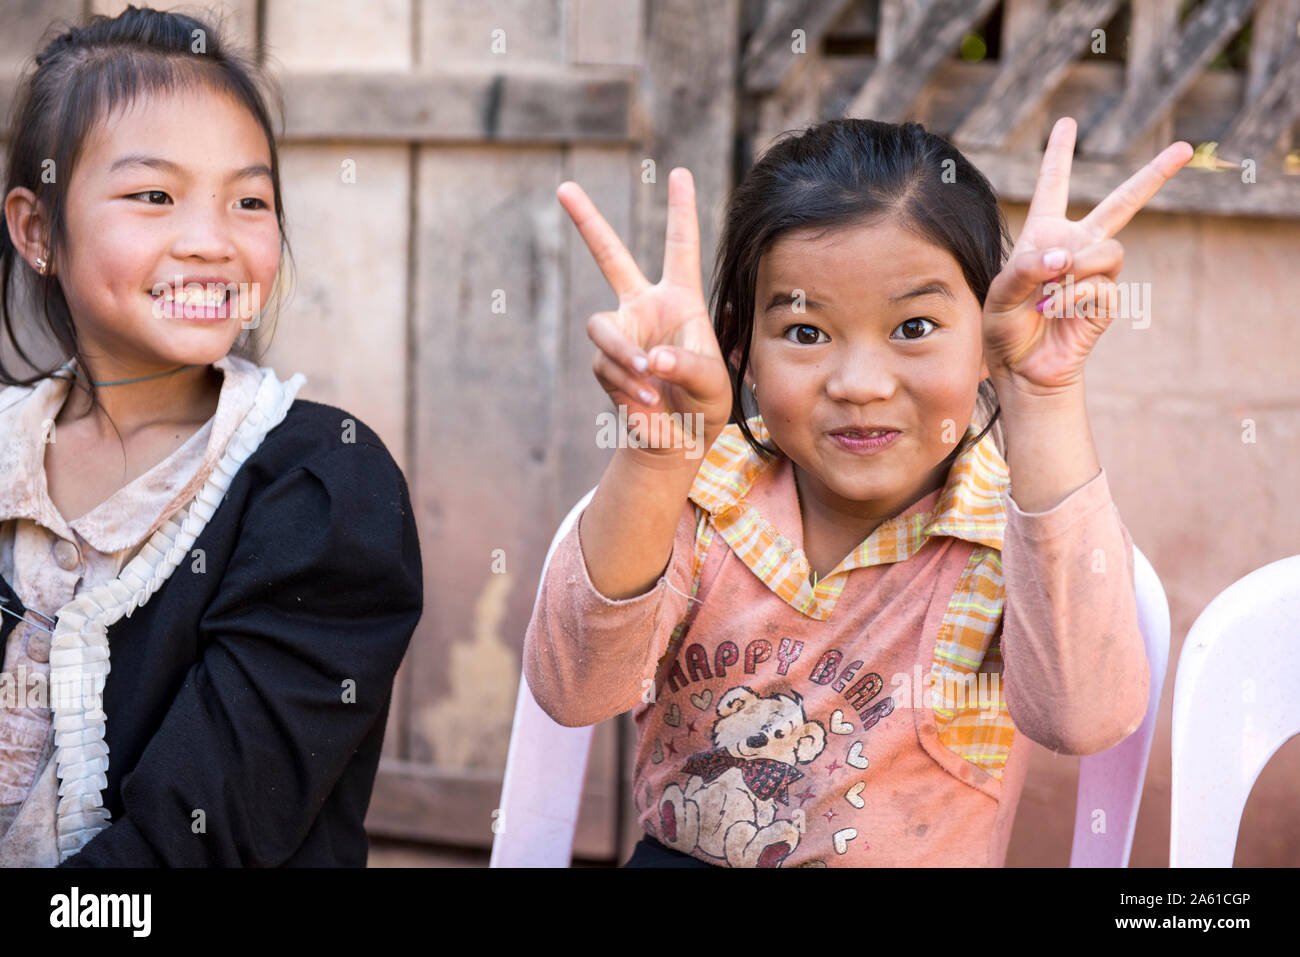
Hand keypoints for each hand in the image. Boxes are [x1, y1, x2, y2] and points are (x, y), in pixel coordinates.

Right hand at [559, 167, 732, 453]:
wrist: (678, 438)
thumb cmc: (705, 403)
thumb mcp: (712, 382)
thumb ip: (687, 367)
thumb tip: (650, 360)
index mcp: (681, 299)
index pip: (681, 247)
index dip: (681, 210)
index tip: (679, 173)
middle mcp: (645, 308)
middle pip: (610, 256)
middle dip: (587, 222)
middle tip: (564, 188)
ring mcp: (622, 334)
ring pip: (600, 327)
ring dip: (622, 353)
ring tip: (648, 378)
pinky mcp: (605, 364)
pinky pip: (607, 365)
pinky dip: (627, 383)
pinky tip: (647, 399)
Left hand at [982, 116, 1192, 398]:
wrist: (1023, 368)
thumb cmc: (1005, 327)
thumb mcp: (999, 293)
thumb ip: (1026, 268)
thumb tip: (1065, 256)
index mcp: (1044, 234)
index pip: (1053, 185)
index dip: (1058, 154)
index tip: (1067, 123)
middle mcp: (1076, 246)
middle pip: (1123, 203)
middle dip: (1154, 175)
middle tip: (1185, 148)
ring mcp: (1095, 273)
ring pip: (1110, 251)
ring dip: (1078, 270)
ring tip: (1048, 295)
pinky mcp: (1107, 301)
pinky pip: (1101, 287)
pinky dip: (1073, 299)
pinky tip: (1056, 313)